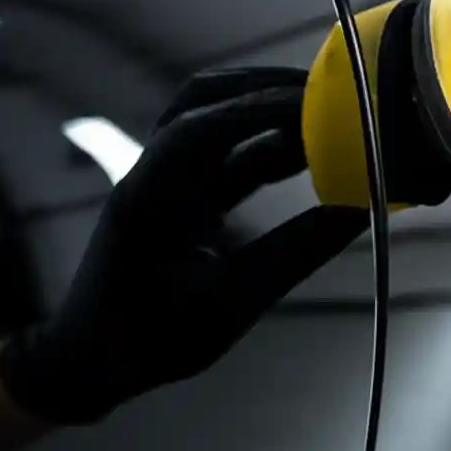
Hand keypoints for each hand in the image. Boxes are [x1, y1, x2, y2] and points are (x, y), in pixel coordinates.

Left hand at [0, 68, 367, 423]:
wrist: (92, 361)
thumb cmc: (149, 339)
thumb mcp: (229, 305)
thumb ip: (295, 254)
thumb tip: (359, 211)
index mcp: (147, 194)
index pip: (200, 126)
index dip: (260, 108)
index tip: (319, 104)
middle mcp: (153, 174)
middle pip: (206, 101)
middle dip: (266, 88)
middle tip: (330, 91)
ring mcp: (166, 183)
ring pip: (218, 123)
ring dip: (268, 114)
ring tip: (327, 116)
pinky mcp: (181, 198)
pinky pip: (227, 158)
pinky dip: (266, 148)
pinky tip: (310, 156)